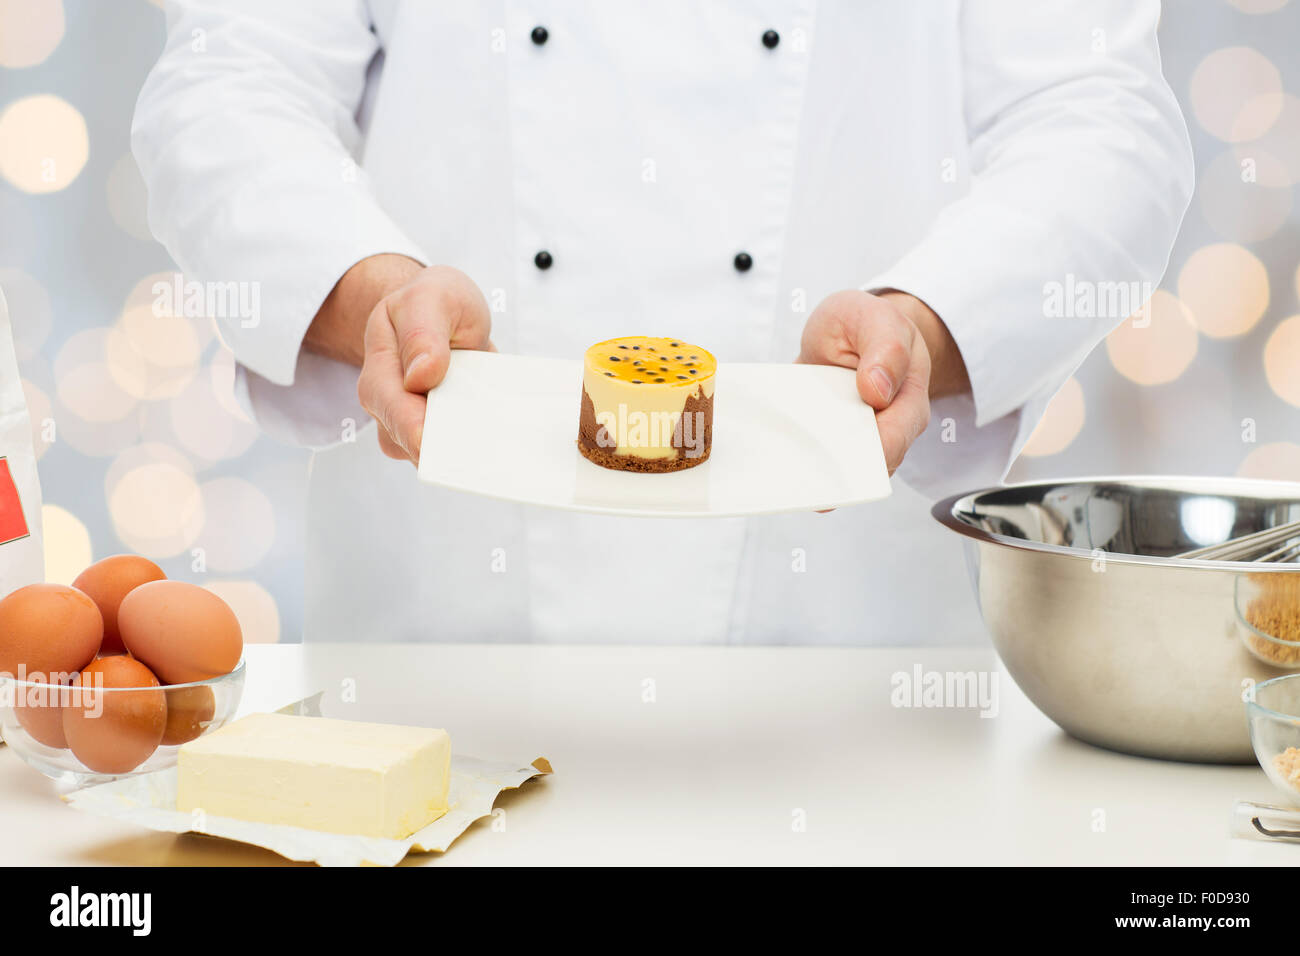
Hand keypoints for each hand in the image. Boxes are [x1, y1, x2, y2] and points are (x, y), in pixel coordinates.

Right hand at [355, 264, 493, 463]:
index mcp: (378, 373)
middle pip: (414, 444)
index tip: (444, 441)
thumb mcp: (430, 299)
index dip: (417, 431)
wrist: (438, 312)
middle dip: (448, 448)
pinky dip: (476, 444)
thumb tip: (419, 376)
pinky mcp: (438, 433)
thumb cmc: (433, 302)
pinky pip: (456, 450)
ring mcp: (411, 425)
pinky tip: (494, 432)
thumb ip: (422, 333)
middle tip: (486, 449)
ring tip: (494, 435)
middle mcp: (388, 407)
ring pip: (436, 455)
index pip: (394, 411)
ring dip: (465, 448)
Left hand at [798, 290, 952, 474]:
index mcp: (908, 401)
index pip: (892, 441)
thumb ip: (885, 347)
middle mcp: (889, 429)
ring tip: (788, 476)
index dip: (867, 453)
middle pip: (865, 467)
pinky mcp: (831, 441)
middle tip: (803, 478)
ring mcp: (858, 438)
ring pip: (841, 471)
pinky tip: (782, 469)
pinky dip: (801, 465)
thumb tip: (878, 390)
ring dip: (817, 474)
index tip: (836, 453)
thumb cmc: (867, 324)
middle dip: (837, 474)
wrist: (850, 329)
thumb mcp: (877, 319)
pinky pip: (818, 461)